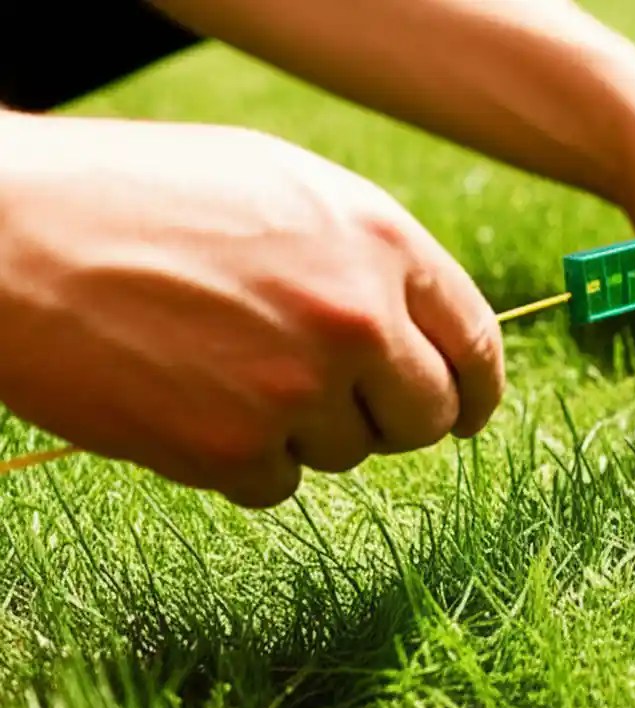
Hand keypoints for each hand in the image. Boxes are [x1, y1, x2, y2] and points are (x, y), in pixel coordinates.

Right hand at [0, 113, 502, 506]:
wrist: (14, 232)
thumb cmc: (145, 195)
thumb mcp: (287, 187)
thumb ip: (372, 256)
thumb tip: (423, 328)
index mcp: (382, 242)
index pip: (476, 343)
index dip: (477, 388)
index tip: (468, 411)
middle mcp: (358, 319)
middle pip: (427, 417)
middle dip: (393, 415)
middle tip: (340, 395)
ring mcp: (298, 389)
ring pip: (349, 452)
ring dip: (306, 427)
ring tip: (230, 363)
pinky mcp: (233, 449)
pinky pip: (278, 483)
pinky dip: (246, 458)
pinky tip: (195, 399)